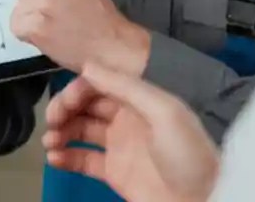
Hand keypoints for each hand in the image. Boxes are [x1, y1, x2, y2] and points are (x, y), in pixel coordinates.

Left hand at [0, 0, 149, 74]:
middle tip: (56, 21)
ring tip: (56, 30)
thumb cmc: (102, 20)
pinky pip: (18, 28)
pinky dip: (28, 36)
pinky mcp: (37, 23)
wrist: (114, 45)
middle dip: (32, 8)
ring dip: (30, 23)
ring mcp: (42, 1)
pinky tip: (48, 39)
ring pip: (18, 12)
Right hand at [43, 62, 218, 201]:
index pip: (101, 84)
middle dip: (65, 109)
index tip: (64, 102)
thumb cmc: (189, 153)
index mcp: (141, 99)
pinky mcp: (114, 173)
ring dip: (61, 131)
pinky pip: (83, 160)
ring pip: (81, 130)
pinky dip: (65, 157)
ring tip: (50, 141)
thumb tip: (89, 65)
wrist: (204, 200)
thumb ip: (126, 85)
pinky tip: (54, 157)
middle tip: (52, 121)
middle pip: (87, 105)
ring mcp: (120, 146)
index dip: (79, 89)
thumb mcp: (163, 110)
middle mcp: (128, 118)